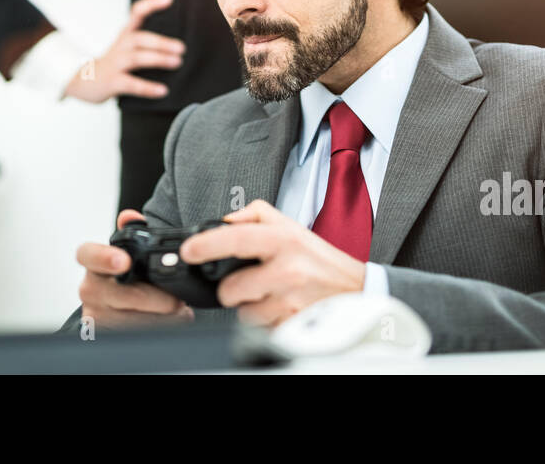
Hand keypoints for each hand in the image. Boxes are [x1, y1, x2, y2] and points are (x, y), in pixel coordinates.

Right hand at [62, 0, 185, 102]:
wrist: (83, 81)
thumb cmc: (114, 64)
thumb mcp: (127, 47)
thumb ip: (147, 43)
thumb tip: (181, 45)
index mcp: (126, 34)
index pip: (137, 12)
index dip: (152, 3)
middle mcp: (120, 46)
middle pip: (139, 38)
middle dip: (161, 42)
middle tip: (182, 48)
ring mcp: (115, 63)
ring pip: (136, 58)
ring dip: (158, 59)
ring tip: (177, 62)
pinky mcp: (112, 82)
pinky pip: (131, 84)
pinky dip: (148, 88)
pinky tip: (163, 91)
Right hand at [75, 209, 194, 328]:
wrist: (117, 308)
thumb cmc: (124, 276)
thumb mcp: (129, 251)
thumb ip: (133, 231)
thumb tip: (130, 217)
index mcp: (94, 262)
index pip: (87, 254)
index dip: (104, 256)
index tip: (124, 261)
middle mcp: (91, 288)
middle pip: (119, 294)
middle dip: (152, 298)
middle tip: (175, 299)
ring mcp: (96, 313)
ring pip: (130, 318)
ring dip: (160, 316)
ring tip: (177, 309)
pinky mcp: (105, 333)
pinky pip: (135, 333)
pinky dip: (158, 328)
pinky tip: (170, 321)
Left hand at [179, 200, 366, 326]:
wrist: (356, 290)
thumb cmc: (319, 259)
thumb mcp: (292, 226)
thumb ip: (256, 214)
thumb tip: (225, 220)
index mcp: (283, 240)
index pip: (237, 238)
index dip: (207, 244)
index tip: (188, 251)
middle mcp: (287, 269)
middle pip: (231, 288)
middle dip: (231, 289)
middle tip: (248, 282)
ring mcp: (290, 300)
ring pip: (244, 313)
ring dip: (250, 307)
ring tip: (270, 295)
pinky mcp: (293, 325)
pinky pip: (260, 328)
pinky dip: (264, 322)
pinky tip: (280, 309)